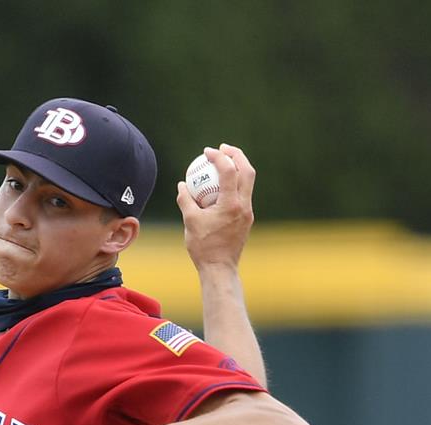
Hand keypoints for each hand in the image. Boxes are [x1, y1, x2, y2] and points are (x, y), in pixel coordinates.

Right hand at [178, 144, 255, 271]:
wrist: (220, 269)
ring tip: (224, 162)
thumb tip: (182, 185)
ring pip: (248, 182)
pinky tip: (222, 185)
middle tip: (223, 149)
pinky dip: (235, 183)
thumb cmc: (203, 247)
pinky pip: (243, 194)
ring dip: (238, 168)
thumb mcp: (190, 221)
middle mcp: (244, 206)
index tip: (207, 152)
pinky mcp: (247, 218)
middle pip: (247, 170)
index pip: (229, 171)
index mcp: (231, 204)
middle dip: (236, 155)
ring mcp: (248, 212)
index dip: (218, 157)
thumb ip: (185, 200)